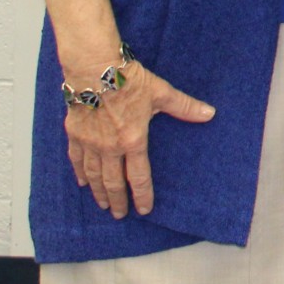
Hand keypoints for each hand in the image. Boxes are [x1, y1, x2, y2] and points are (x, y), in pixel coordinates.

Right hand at [62, 60, 215, 217]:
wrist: (95, 69)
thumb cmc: (128, 80)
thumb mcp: (161, 93)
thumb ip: (184, 107)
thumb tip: (209, 113)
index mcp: (133, 140)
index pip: (138, 176)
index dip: (142, 195)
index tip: (144, 209)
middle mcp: (110, 147)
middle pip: (113, 182)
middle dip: (118, 201)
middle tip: (120, 214)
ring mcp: (90, 142)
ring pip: (93, 175)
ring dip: (99, 192)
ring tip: (103, 204)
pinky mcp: (75, 134)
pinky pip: (76, 159)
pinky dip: (79, 173)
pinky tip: (82, 182)